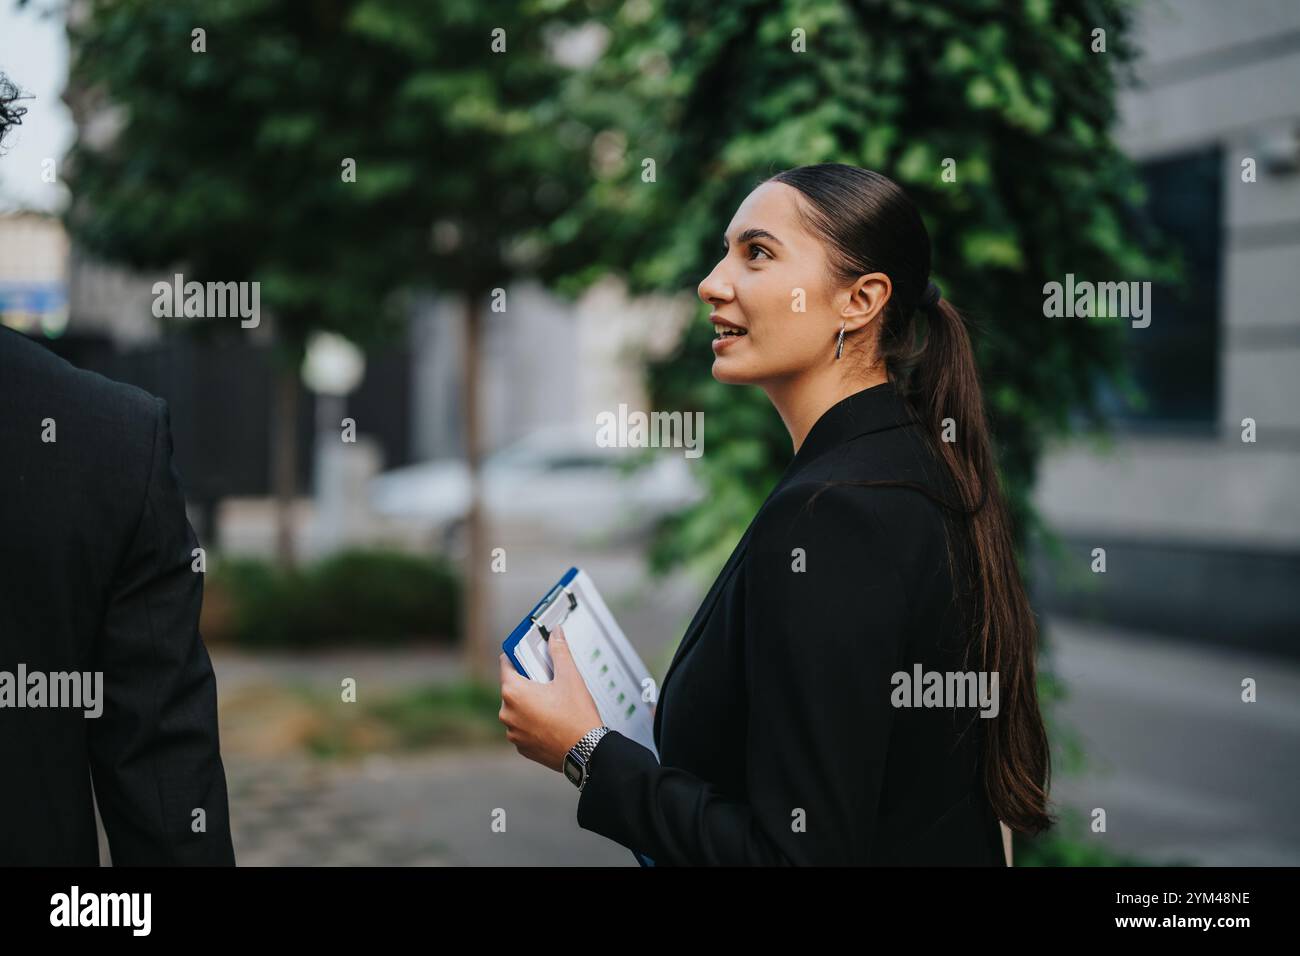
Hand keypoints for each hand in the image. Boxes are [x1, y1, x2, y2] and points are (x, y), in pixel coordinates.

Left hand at [499, 625, 603, 771]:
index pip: (506, 664)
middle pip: (513, 687)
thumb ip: (559, 652)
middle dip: (528, 682)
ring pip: (518, 709)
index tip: (529, 654)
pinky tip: (552, 721)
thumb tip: (556, 633)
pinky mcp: (521, 747)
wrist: (587, 752)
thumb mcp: (570, 677)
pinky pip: (523, 727)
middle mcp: (506, 713)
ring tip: (554, 703)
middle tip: (549, 680)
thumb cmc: (576, 715)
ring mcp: (512, 732)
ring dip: (530, 704)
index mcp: (513, 692)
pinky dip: (533, 722)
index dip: (518, 656)